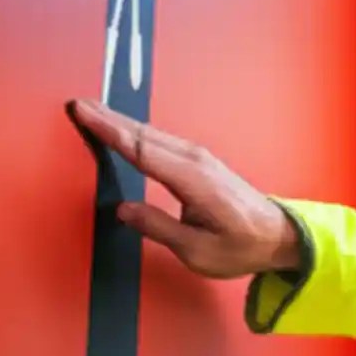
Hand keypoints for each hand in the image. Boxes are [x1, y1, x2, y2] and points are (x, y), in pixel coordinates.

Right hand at [66, 99, 300, 277]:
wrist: (277, 235)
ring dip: (121, 121)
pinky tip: (123, 128)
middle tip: (77, 104)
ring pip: (153, 134)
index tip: (85, 113)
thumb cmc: (241, 246)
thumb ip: (159, 228)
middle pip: (145, 135)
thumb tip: (123, 209)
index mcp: (194, 181)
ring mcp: (200, 158)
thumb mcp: (199, 251)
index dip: (112, 132)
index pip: (144, 151)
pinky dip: (138, 132)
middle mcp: (196, 161)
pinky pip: (162, 140)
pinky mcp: (200, 161)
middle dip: (110, 118)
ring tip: (91, 110)